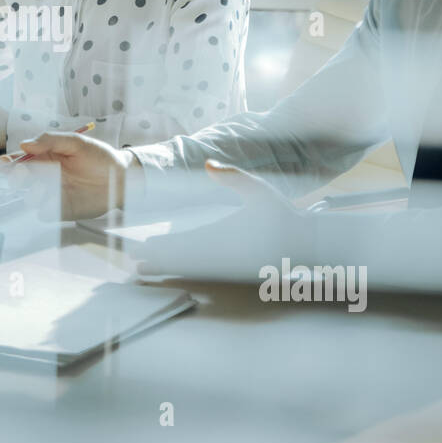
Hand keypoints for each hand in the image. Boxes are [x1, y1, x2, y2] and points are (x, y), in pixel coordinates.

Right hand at [0, 131, 133, 220]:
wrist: (122, 178)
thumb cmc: (100, 157)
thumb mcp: (76, 142)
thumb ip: (50, 140)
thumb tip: (24, 144)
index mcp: (45, 158)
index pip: (19, 160)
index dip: (8, 163)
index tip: (6, 163)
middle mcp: (45, 177)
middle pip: (19, 180)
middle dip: (15, 178)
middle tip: (23, 174)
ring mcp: (52, 194)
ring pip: (29, 199)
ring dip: (31, 194)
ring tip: (43, 189)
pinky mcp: (62, 210)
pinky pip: (45, 214)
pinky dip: (44, 210)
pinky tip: (53, 203)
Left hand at [131, 159, 312, 279]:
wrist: (306, 244)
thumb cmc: (283, 216)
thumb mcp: (259, 190)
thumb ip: (233, 177)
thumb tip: (208, 164)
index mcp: (226, 237)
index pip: (186, 244)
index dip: (162, 247)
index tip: (142, 247)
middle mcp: (225, 257)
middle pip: (183, 261)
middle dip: (158, 261)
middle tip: (134, 262)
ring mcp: (230, 270)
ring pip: (191, 272)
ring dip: (167, 270)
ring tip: (143, 270)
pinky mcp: (236, 277)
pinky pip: (204, 278)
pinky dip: (184, 276)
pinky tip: (171, 274)